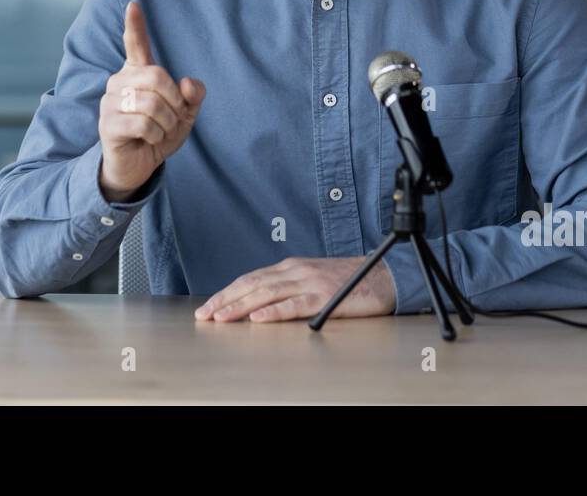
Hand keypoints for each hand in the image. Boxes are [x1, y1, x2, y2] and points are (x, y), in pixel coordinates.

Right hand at [98, 0, 205, 200]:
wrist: (138, 166)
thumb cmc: (159, 134)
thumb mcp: (185, 115)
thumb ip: (193, 97)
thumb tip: (189, 83)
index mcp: (138, 73)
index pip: (135, 44)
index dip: (135, 25)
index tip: (134, 5)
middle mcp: (120, 81)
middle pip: (157, 76)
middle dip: (175, 102)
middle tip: (173, 120)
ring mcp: (110, 102)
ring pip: (152, 103)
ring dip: (167, 123)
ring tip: (160, 132)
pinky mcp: (107, 124)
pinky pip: (144, 124)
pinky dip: (157, 136)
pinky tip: (149, 140)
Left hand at [194, 257, 396, 321]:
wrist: (382, 275)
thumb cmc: (348, 280)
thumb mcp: (313, 278)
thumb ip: (289, 287)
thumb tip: (261, 304)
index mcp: (291, 266)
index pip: (251, 278)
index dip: (228, 292)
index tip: (209, 306)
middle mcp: (296, 271)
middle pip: (252, 284)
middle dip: (225, 300)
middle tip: (204, 315)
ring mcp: (309, 283)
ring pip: (267, 294)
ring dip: (241, 307)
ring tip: (222, 318)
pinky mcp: (324, 297)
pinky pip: (295, 305)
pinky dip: (275, 312)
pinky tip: (259, 320)